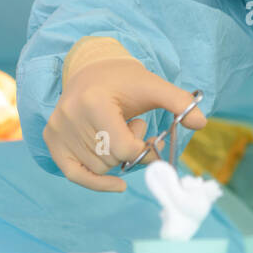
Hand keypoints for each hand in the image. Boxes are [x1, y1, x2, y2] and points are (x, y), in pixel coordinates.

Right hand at [45, 39, 205, 193]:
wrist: (91, 68)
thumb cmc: (124, 79)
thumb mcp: (153, 86)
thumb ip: (178, 102)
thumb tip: (201, 122)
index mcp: (93, 102)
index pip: (123, 148)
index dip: (142, 147)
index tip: (146, 133)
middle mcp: (70, 116)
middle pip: (111, 159)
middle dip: (128, 150)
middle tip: (129, 126)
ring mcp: (57, 129)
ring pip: (98, 168)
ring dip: (114, 157)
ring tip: (115, 130)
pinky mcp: (51, 139)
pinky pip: (74, 174)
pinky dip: (95, 183)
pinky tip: (117, 185)